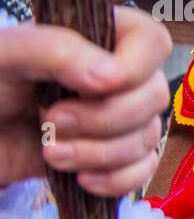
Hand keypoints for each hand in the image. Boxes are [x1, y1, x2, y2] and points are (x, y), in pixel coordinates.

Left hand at [0, 6, 169, 194]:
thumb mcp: (6, 55)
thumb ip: (58, 50)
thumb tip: (113, 77)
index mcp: (97, 38)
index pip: (152, 41)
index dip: (135, 67)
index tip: (94, 86)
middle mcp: (117, 76)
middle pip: (154, 96)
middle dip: (105, 119)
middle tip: (53, 120)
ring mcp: (119, 118)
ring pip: (148, 137)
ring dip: (100, 153)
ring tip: (51, 152)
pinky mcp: (114, 157)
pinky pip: (143, 171)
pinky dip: (115, 180)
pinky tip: (79, 178)